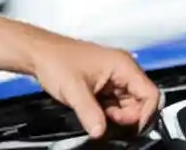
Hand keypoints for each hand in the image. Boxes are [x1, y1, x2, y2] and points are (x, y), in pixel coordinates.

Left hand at [29, 35, 160, 137]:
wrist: (35, 53)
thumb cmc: (54, 61)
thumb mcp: (73, 90)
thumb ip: (90, 114)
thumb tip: (100, 132)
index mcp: (122, 65)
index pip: (150, 94)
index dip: (144, 114)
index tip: (128, 127)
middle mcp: (122, 68)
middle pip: (140, 101)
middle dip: (126, 115)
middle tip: (106, 118)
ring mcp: (113, 75)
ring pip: (127, 103)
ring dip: (115, 113)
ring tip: (95, 111)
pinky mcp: (103, 82)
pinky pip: (115, 101)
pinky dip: (107, 109)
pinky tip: (93, 109)